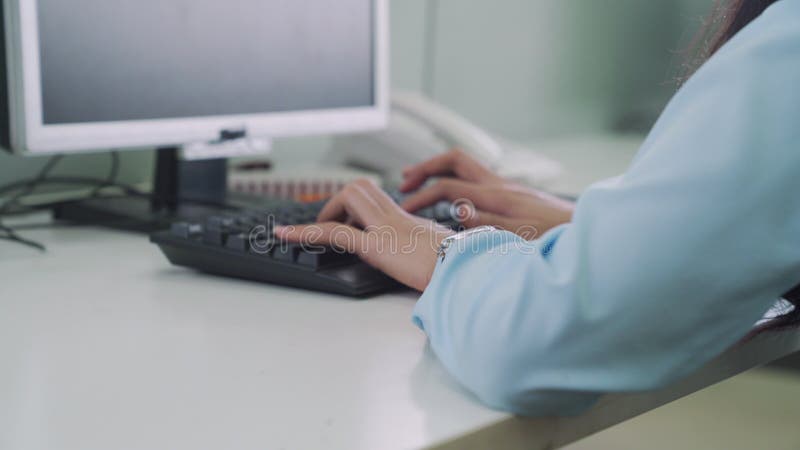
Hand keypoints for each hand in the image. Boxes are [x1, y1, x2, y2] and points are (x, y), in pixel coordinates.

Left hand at [273, 179, 453, 290]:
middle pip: (362, 188)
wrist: (473, 274)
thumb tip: (440, 268)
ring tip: (318, 231)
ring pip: (350, 198)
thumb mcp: (450, 262)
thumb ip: (438, 257)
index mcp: (414, 223)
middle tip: (334, 225)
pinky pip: (334, 233)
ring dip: (330, 212)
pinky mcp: (378, 245)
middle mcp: (399, 219)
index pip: (379, 202)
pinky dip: (305, 232)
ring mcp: (388, 229)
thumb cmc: (467, 272)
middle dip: (341, 204)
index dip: (358, 208)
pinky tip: (285, 234)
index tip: (348, 220)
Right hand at [400, 149, 573, 237]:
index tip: (405, 208)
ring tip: (421, 182)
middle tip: (406, 182)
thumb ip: (486, 223)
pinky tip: (454, 195)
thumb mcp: (519, 236)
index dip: (421, 197)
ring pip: (465, 167)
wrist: (588, 232)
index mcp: (498, 196)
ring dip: (440, 170)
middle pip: (454, 161)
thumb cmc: (558, 238)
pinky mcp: (515, 195)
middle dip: (426, 168)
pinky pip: (477, 178)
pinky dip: (457, 180)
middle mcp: (501, 185)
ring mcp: (508, 187)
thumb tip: (457, 208)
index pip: (448, 187)